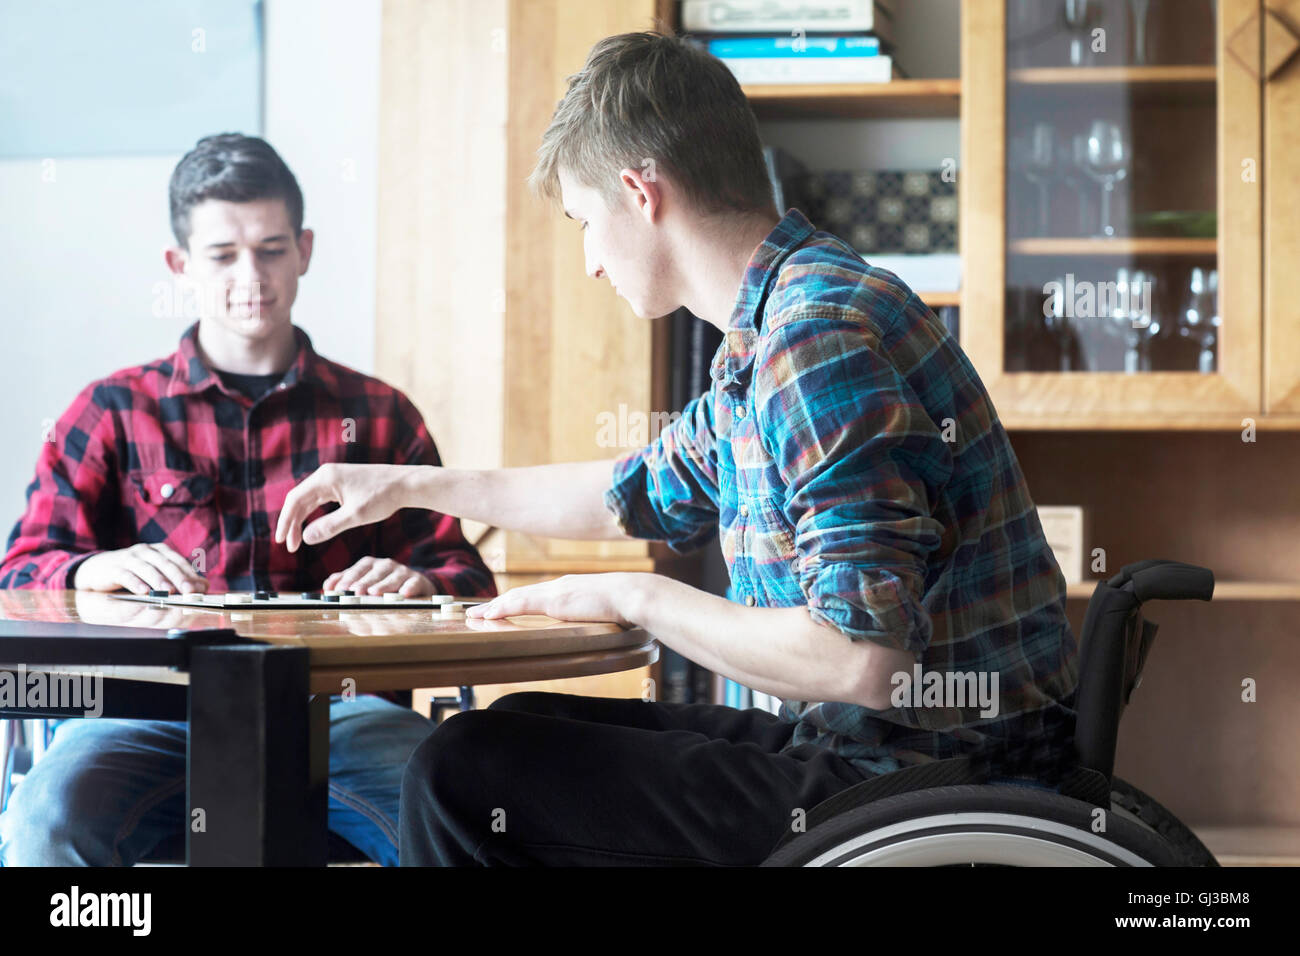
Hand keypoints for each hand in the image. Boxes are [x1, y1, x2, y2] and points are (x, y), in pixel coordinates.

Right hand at [73, 543, 208, 594]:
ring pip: (147, 569)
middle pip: (166, 564)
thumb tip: (204, 587)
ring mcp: (130, 558)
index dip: (190, 574)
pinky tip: (142, 592)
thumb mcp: (156, 573)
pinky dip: (135, 583)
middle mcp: (146, 551)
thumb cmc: (134, 573)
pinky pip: (126, 575)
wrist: (98, 569)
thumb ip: (177, 578)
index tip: (201, 588)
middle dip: (179, 578)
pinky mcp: (114, 568)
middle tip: (189, 591)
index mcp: (160, 551)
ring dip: (159, 581)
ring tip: (168, 593)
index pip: (179, 561)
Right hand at [275, 463, 416, 551]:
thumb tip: (306, 538)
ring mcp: (334, 478)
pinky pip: (320, 499)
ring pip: (309, 500)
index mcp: (326, 478)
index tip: (282, 541)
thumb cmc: (383, 497)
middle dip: (292, 523)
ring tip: (298, 542)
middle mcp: (326, 474)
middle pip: (299, 500)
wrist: (406, 484)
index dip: (285, 521)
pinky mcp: (342, 483)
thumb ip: (330, 526)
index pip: (295, 500)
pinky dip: (314, 514)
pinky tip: (313, 528)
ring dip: (302, 520)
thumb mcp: (356, 515)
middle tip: (290, 547)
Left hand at [324, 557, 435, 596]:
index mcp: (370, 565)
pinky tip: (405, 593)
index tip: (340, 589)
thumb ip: (344, 582)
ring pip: (393, 577)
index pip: (358, 570)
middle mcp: (385, 566)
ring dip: (384, 585)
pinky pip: (414, 583)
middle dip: (364, 582)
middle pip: (374, 573)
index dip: (348, 578)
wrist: (412, 586)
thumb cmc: (382, 586)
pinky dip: (410, 587)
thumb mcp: (363, 582)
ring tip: (374, 593)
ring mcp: (402, 572)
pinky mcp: (417, 580)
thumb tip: (327, 587)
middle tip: (355, 592)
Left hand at [466, 573, 646, 625]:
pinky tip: (489, 614)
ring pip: (515, 597)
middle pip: (520, 594)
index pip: (535, 594)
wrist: (633, 594)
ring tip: (474, 614)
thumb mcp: (605, 608)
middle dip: (497, 602)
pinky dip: (502, 608)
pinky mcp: (553, 600)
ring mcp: (555, 591)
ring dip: (493, 606)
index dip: (515, 600)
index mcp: (569, 588)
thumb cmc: (626, 604)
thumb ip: (595, 613)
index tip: (500, 607)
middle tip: (477, 611)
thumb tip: (596, 623)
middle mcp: (558, 585)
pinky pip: (521, 604)